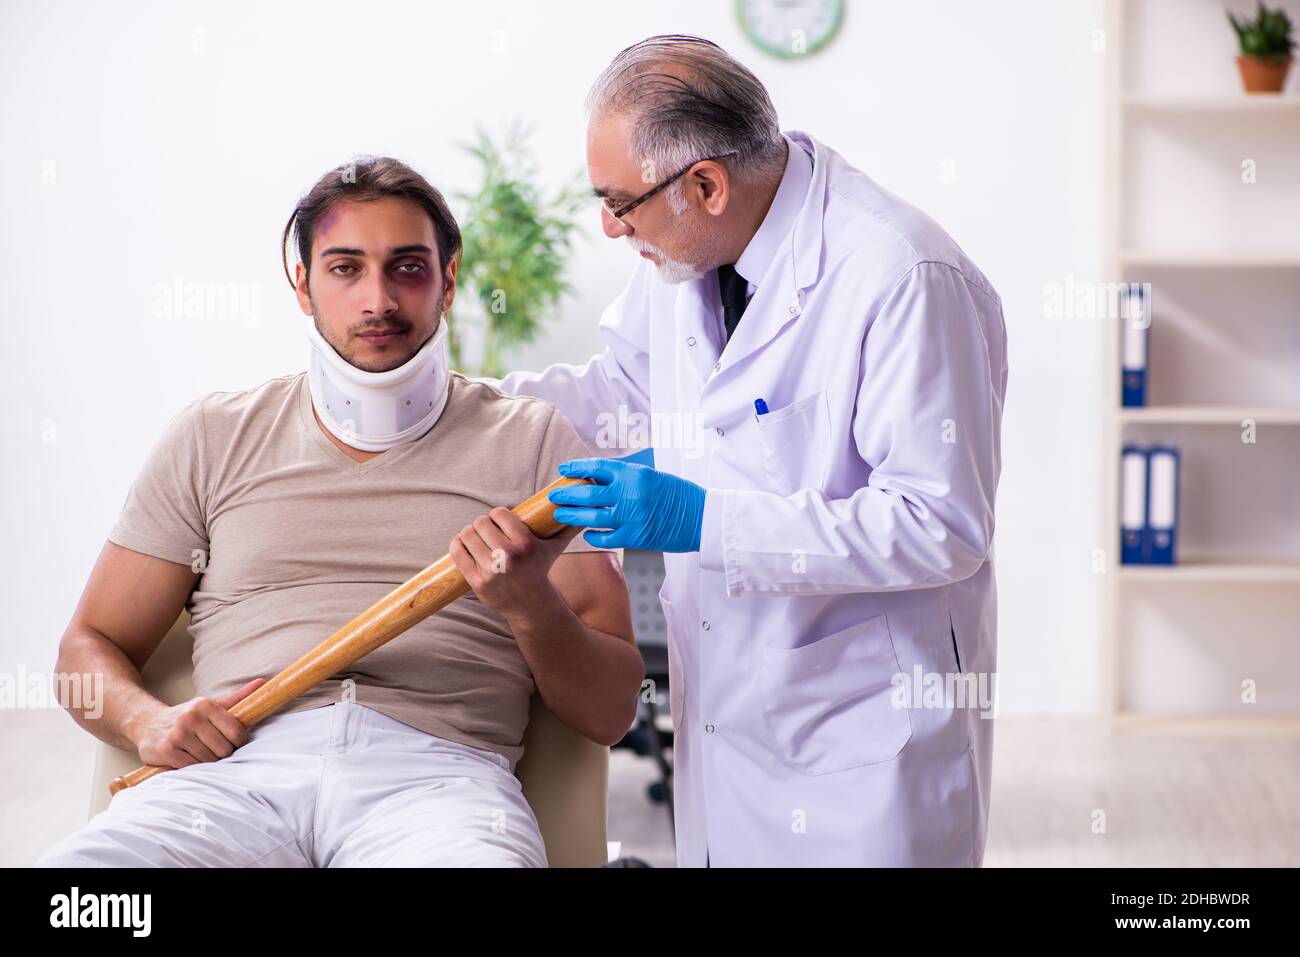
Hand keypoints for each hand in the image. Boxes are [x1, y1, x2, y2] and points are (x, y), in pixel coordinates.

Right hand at [132, 677, 265, 768]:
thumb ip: (238, 698)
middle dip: (223, 753)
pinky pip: (192, 767)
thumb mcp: (211, 705)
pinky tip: (189, 758)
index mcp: (204, 705)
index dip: (239, 742)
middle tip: (215, 749)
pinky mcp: (166, 751)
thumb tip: (263, 683)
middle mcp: (191, 718)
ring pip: (209, 760)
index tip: (234, 743)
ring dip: (208, 761)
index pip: (235, 731)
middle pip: (224, 749)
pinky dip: (194, 767)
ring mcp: (177, 735)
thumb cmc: (188, 717)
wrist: (148, 724)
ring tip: (202, 753)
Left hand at [449, 507, 577, 619]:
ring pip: (467, 534)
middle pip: (480, 523)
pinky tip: (465, 546)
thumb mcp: (556, 547)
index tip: (499, 522)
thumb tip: (584, 507)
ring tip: (476, 538)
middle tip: (487, 531)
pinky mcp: (477, 581)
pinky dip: (458, 544)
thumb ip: (570, 526)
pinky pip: (458, 551)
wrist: (530, 605)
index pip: (498, 513)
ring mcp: (491, 569)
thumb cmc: (541, 569)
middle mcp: (508, 556)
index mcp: (525, 544)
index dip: (497, 515)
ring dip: (469, 533)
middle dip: (482, 524)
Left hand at [549, 458, 705, 551]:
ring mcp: (631, 516)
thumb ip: (627, 478)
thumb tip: (598, 479)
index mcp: (635, 474)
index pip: (597, 467)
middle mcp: (630, 493)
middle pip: (588, 492)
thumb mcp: (652, 477)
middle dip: (566, 494)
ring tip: (559, 514)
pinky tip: (585, 533)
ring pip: (591, 516)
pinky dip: (592, 534)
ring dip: (572, 515)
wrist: (701, 518)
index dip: (577, 467)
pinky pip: (604, 536)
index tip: (564, 469)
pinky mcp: (634, 537)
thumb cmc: (678, 496)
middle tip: (553, 495)